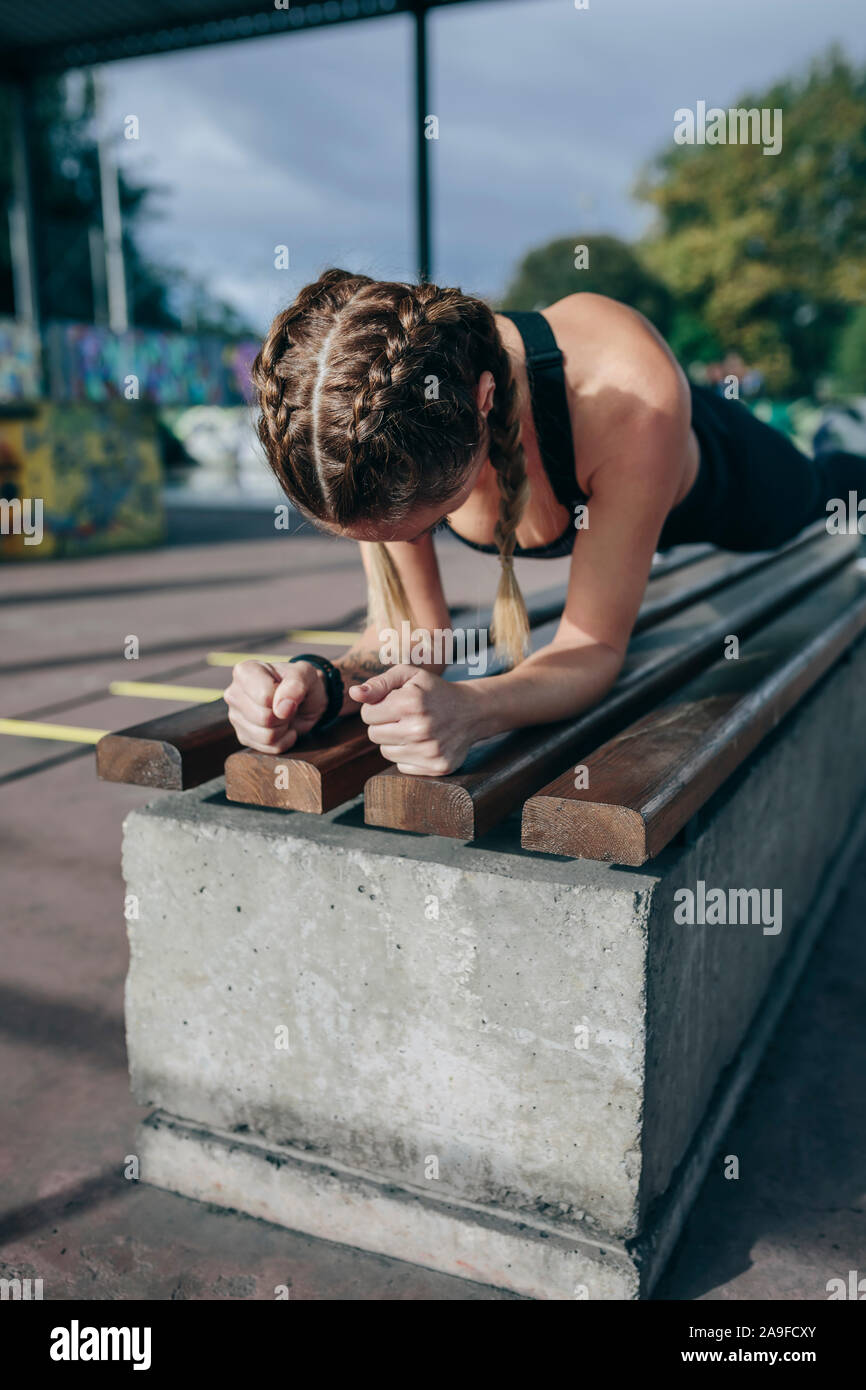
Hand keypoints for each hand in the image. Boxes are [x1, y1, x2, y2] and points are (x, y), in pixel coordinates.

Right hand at [223, 659, 326, 753]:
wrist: (303, 701)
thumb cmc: (302, 684)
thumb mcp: (306, 675)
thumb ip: (296, 684)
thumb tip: (282, 708)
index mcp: (245, 671)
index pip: (264, 696)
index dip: (284, 698)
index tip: (288, 691)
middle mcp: (233, 693)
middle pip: (264, 718)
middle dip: (285, 715)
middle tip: (288, 706)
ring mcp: (235, 717)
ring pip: (266, 736)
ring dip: (284, 729)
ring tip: (284, 716)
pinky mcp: (243, 736)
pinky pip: (268, 748)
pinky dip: (283, 741)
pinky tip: (283, 728)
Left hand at [350, 666, 479, 774]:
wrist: (471, 711)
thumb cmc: (434, 691)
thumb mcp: (409, 676)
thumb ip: (379, 683)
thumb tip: (354, 693)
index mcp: (410, 702)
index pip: (367, 715)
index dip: (377, 708)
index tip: (393, 704)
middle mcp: (420, 728)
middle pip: (374, 735)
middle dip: (384, 724)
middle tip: (404, 717)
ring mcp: (429, 750)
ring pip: (386, 752)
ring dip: (394, 741)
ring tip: (413, 729)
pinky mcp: (437, 767)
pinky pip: (402, 766)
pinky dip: (408, 755)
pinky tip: (423, 742)